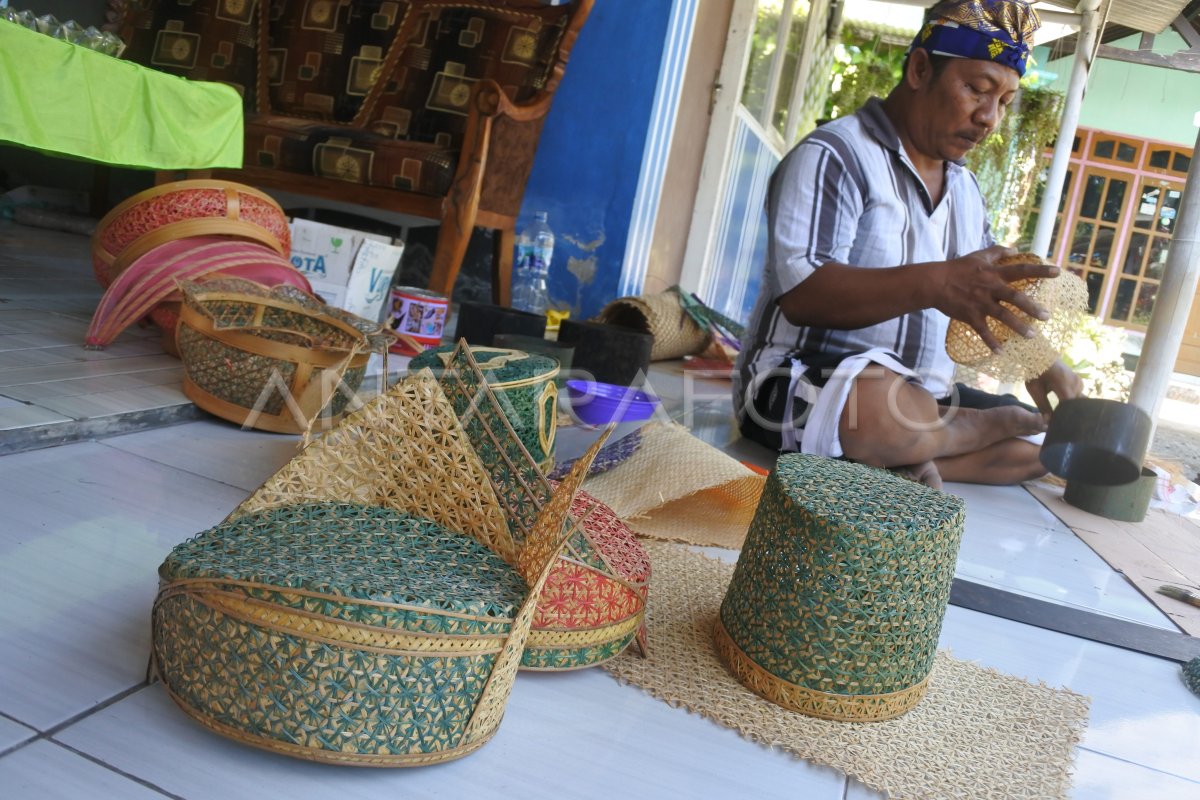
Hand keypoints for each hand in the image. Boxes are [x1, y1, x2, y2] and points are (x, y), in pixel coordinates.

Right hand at [932, 246, 1060, 351]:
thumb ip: (997, 251)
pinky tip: (1001, 352)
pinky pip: (983, 331)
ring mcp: (980, 303)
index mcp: (994, 274)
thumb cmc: (957, 268)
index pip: (1021, 270)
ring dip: (1018, 327)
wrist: (935, 283)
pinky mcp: (970, 316)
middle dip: (1032, 307)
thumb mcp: (978, 256)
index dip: (1039, 271)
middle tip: (1047, 316)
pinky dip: (991, 342)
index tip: (1058, 272)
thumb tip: (1015, 249)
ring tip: (1032, 336)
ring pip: (1003, 316)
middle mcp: (990, 288)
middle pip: (1015, 298)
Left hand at [1025, 359, 1082, 418]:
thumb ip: (1043, 406)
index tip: (1059, 424)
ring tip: (1063, 417)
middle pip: (1075, 404)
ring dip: (1071, 407)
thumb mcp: (1035, 390)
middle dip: (1068, 413)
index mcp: (1063, 384)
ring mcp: (1079, 381)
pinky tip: (1065, 408)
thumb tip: (1048, 421)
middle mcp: (1075, 383)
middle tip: (1062, 423)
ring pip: (1078, 400)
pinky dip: (1073, 401)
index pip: (1069, 406)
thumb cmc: (1035, 372)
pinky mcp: (1079, 381)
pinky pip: (1079, 395)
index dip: (1064, 416)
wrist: (1040, 356)